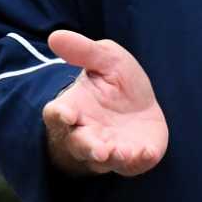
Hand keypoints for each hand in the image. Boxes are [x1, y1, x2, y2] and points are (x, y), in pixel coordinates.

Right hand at [42, 29, 168, 176]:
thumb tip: (55, 35)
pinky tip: (145, 152)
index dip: (60, 115)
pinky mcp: (130, 160)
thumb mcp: (106, 59)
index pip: (57, 115)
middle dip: (88, 147)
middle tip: (99, 149)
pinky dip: (137, 161)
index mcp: (73, 108)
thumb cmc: (115, 84)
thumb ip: (84, 51)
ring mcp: (108, 148)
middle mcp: (86, 133)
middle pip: (78, 144)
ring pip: (102, 160)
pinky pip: (131, 166)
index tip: (67, 114)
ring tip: (121, 151)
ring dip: (111, 157)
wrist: (141, 107)